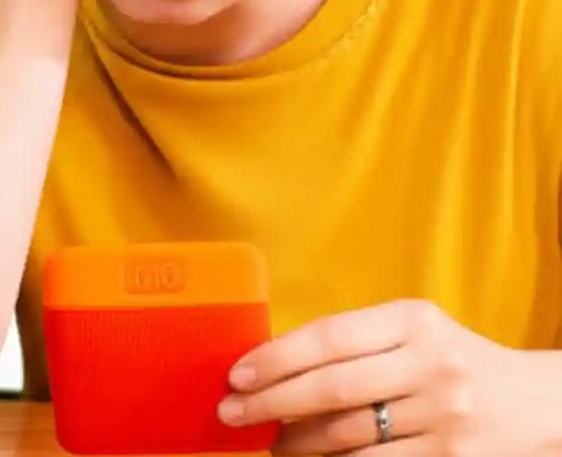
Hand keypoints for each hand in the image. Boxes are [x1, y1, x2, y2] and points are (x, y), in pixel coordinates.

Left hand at [217, 300, 561, 454]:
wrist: (542, 406)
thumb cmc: (455, 364)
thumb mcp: (416, 336)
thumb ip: (357, 343)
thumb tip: (272, 364)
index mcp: (416, 321)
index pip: (330, 336)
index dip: (277, 356)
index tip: (238, 373)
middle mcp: (432, 364)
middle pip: (332, 387)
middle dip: (271, 403)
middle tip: (232, 413)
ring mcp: (444, 416)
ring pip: (347, 435)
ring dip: (296, 442)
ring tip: (270, 442)